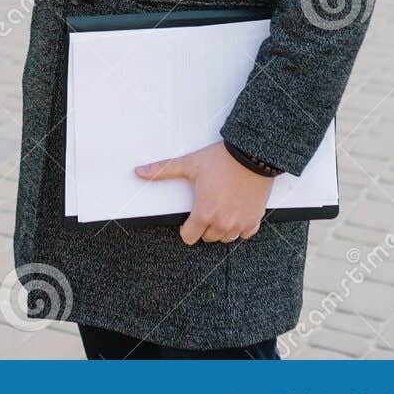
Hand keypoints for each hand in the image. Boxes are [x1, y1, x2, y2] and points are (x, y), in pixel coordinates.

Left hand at [135, 140, 272, 245]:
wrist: (251, 155)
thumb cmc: (221, 160)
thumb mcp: (189, 164)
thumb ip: (163, 170)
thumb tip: (139, 172)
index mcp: (204, 213)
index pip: (189, 237)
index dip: (186, 229)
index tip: (188, 221)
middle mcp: (223, 222)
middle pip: (208, 238)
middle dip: (204, 227)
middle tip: (205, 209)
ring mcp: (240, 223)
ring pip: (226, 238)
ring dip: (221, 229)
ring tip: (220, 211)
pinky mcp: (254, 219)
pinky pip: (245, 234)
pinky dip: (240, 227)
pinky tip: (236, 213)